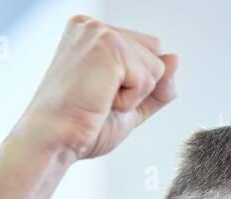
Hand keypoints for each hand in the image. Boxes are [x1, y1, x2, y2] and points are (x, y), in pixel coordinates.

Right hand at [17, 15, 179, 161]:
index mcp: (91, 34)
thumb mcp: (128, 105)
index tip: (98, 95)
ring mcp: (100, 32)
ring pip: (156, 66)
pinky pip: (148, 78)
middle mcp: (92, 26)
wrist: (54, 141)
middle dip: (138, 85)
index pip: (145, 49)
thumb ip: (155, 85)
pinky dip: (130, 100)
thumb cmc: (79, 127)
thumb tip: (176, 59)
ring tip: (98, 100)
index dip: (134, 82)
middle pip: (155, 51)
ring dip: (134, 95)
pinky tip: (101, 101)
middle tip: (99, 98)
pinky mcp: (108, 46)